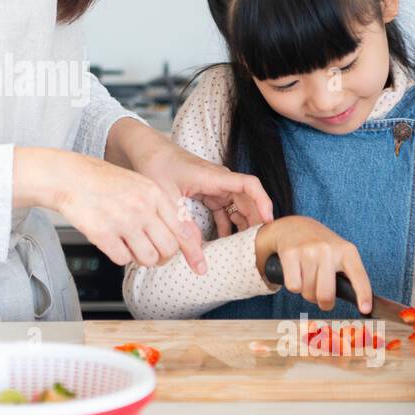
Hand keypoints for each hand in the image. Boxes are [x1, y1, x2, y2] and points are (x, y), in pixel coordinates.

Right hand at [33, 150, 207, 273]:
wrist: (70, 177)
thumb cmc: (104, 181)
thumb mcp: (139, 184)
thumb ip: (160, 206)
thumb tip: (182, 234)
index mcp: (153, 193)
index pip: (182, 229)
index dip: (188, 248)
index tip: (193, 261)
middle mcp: (142, 208)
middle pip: (169, 248)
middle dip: (163, 256)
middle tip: (154, 252)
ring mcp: (122, 222)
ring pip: (149, 258)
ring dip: (143, 258)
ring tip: (132, 248)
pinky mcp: (103, 235)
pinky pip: (123, 259)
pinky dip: (121, 256)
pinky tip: (114, 243)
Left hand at [123, 128, 273, 236]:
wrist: (145, 151)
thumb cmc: (156, 166)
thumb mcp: (168, 202)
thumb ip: (183, 233)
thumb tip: (198, 264)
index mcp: (214, 177)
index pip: (249, 185)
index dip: (263, 203)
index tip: (269, 223)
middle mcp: (220, 180)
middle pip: (249, 200)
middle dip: (256, 221)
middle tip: (258, 245)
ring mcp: (215, 186)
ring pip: (238, 206)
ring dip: (243, 225)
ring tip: (245, 247)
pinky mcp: (208, 193)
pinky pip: (225, 210)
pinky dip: (228, 225)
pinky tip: (225, 241)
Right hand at [254, 216, 373, 313]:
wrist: (293, 225)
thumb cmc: (320, 246)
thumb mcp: (339, 253)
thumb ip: (348, 274)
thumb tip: (361, 305)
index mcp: (347, 251)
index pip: (358, 276)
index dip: (363, 295)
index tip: (365, 309)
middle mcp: (329, 249)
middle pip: (326, 295)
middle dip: (324, 303)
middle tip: (323, 299)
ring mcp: (309, 251)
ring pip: (308, 292)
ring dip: (307, 292)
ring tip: (308, 278)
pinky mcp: (290, 253)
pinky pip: (293, 286)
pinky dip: (293, 285)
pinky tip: (296, 273)